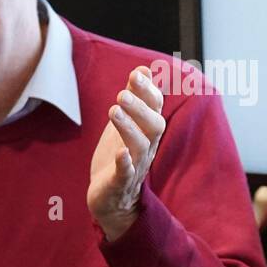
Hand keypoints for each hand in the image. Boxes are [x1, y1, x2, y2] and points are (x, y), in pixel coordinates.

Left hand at [88, 66, 164, 241]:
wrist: (110, 199)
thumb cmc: (119, 156)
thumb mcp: (127, 124)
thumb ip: (135, 98)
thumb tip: (142, 68)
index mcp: (147, 132)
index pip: (155, 108)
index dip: (148, 91)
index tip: (136, 73)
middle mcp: (146, 148)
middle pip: (154, 126)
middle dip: (139, 107)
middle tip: (121, 93)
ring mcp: (134, 166)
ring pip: (139, 146)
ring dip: (128, 127)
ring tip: (114, 109)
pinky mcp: (119, 183)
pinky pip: (126, 174)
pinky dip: (124, 163)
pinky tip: (119, 152)